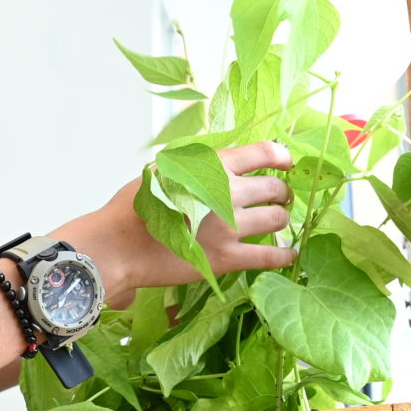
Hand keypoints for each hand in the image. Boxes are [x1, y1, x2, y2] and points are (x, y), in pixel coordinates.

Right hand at [59, 142, 295, 302]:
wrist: (120, 243)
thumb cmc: (134, 206)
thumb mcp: (165, 170)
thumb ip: (196, 166)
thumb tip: (217, 163)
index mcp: (212, 167)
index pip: (262, 153)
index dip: (281, 156)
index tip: (286, 162)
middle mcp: (227, 193)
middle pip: (274, 187)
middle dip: (281, 192)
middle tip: (279, 198)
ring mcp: (230, 227)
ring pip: (276, 219)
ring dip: (281, 219)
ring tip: (278, 221)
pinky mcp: (227, 258)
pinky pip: (269, 257)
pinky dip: (284, 256)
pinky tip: (290, 255)